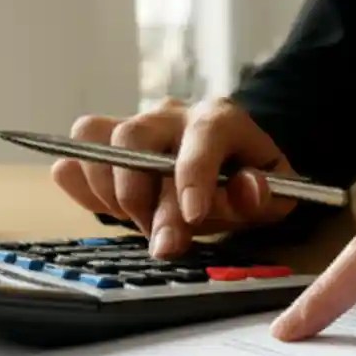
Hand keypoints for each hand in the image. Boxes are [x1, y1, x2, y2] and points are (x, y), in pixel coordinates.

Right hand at [52, 97, 297, 257]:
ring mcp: (137, 125)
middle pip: (133, 135)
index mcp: (219, 119)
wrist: (227, 167)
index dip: (194, 177)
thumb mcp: (274, 194)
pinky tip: (109, 208)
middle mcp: (172, 115)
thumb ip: (263, 196)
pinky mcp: (109, 142)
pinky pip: (81, 150)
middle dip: (138, 194)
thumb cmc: (250, 181)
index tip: (193, 218)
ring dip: (108, 190)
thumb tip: (246, 191)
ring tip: (140, 222)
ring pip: (97, 137)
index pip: (202, 138)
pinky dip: (83, 183)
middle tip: (159, 240)